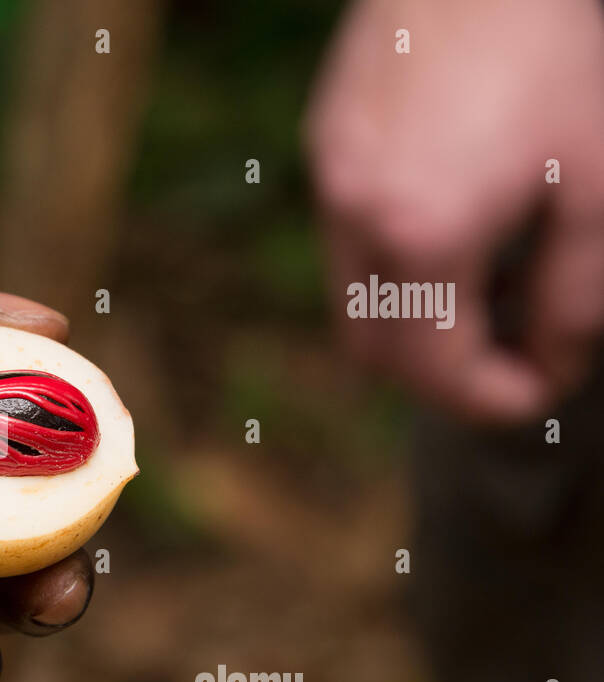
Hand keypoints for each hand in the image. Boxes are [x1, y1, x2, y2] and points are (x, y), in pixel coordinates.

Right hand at [305, 0, 603, 422]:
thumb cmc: (553, 60)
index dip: (493, 402)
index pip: (439, 373)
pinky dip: (392, 267)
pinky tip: (448, 221)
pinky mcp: (324, 155)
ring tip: (482, 291)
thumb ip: (576, 297)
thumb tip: (553, 368)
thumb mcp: (597, 187)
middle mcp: (357, 224)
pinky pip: (345, 246)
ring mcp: (330, 188)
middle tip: (509, 359)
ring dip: (411, 327)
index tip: (540, 391)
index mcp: (424, 237)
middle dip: (440, 379)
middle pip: (375, 357)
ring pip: (351, 306)